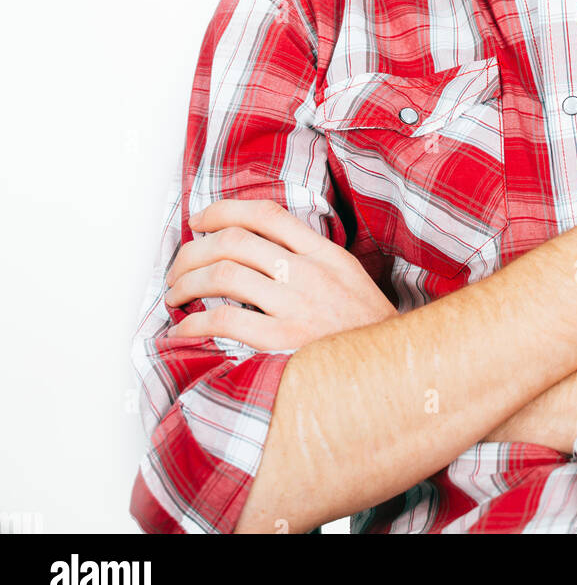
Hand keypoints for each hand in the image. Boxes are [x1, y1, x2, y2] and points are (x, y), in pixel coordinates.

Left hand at [163, 199, 396, 349]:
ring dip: (187, 282)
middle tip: (177, 267)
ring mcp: (297, 306)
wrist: (393, 374)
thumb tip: (258, 245)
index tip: (200, 220)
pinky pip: (225, 321)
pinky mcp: (283, 342)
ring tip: (174, 295)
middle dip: (193, 250)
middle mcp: (309, 273)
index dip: (224, 210)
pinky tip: (184, 329)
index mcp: (324, 254)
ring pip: (224, 275)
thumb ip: (309, 257)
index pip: (266, 214)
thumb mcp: (347, 278)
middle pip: (235, 241)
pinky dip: (194, 323)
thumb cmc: (364, 331)